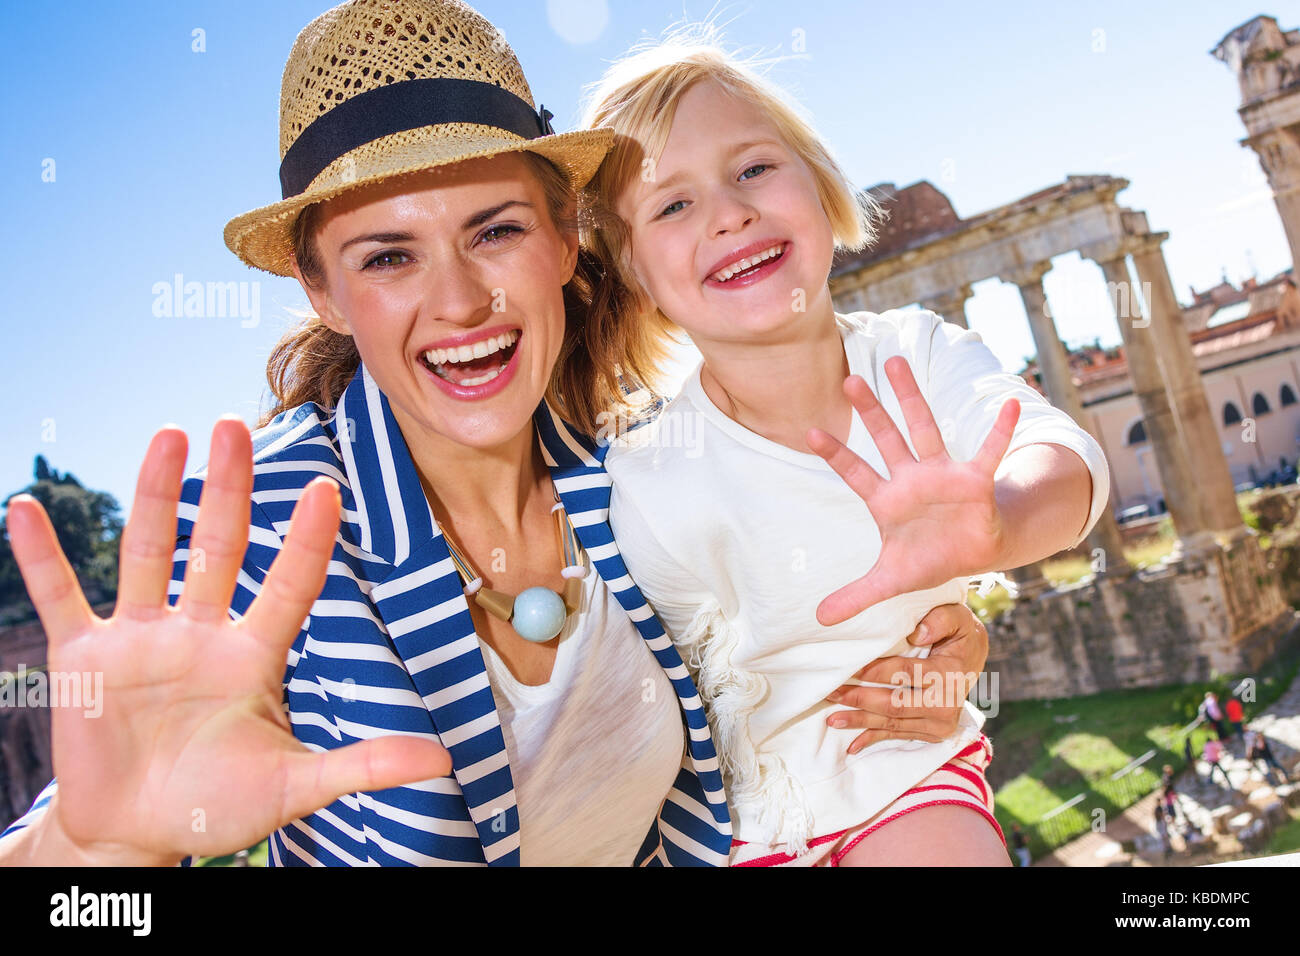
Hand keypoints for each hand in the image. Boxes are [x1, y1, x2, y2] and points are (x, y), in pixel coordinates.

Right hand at [2, 418, 451, 864]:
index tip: (328, 487)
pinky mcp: (85, 659)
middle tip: (235, 425)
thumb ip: (362, 766)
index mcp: (254, 655)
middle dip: (228, 489)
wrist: (140, 837)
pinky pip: (62, 597)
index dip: (307, 540)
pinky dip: (41, 556)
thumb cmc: (219, 808)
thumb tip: (444, 763)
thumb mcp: (294, 787)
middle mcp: (201, 632)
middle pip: (218, 546)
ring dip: (153, 496)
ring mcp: (142, 639)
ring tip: (167, 435)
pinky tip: (28, 507)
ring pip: (150, 553)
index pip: (289, 584)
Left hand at [807, 356, 1019, 625]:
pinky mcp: (977, 480)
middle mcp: (911, 479)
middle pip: (886, 438)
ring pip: (925, 428)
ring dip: (912, 397)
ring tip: (897, 362)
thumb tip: (818, 620)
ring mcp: (942, 474)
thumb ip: (855, 596)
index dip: (835, 455)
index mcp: (887, 500)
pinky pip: (990, 450)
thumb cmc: (928, 558)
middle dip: (870, 411)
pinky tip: (1013, 399)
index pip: (855, 473)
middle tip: (849, 379)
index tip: (808, 432)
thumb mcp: (890, 581)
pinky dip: (1001, 428)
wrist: (972, 554)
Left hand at [823, 603, 987, 753]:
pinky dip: (874, 738)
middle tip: (830, 692)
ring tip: (832, 718)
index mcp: (950, 673)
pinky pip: (899, 735)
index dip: (874, 672)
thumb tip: (917, 633)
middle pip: (894, 704)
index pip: (905, 673)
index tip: (848, 669)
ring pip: (893, 723)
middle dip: (859, 699)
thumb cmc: (958, 631)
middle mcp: (946, 703)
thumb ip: (939, 620)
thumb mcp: (955, 615)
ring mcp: (940, 722)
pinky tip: (853, 745)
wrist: (975, 655)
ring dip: (860, 721)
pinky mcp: (933, 732)